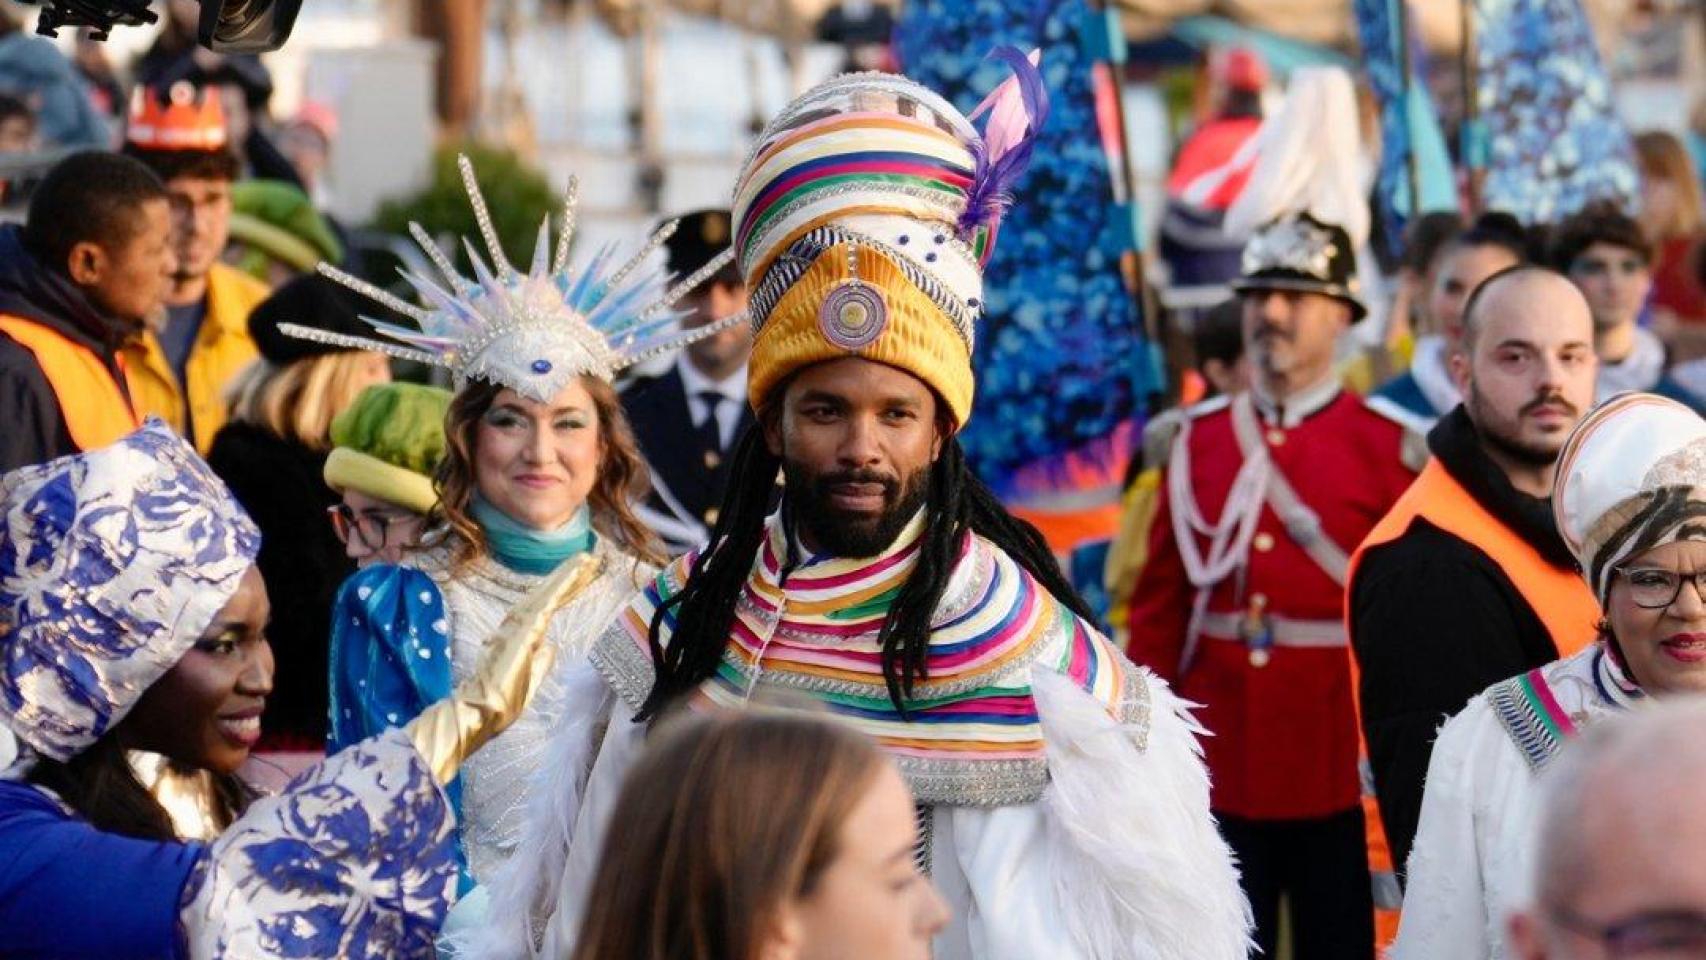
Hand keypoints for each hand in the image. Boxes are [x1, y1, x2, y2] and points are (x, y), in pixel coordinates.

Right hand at [405, 553, 605, 782]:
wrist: (480, 714)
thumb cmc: (499, 704)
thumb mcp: (527, 681)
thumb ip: (539, 663)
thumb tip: (551, 646)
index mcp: (519, 639)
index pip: (542, 611)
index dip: (559, 594)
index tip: (577, 580)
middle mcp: (518, 627)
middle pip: (547, 598)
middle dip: (567, 579)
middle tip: (587, 559)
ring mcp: (521, 626)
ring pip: (548, 594)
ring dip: (567, 575)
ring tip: (586, 558)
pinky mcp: (526, 628)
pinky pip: (548, 601)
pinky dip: (562, 584)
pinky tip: (576, 571)